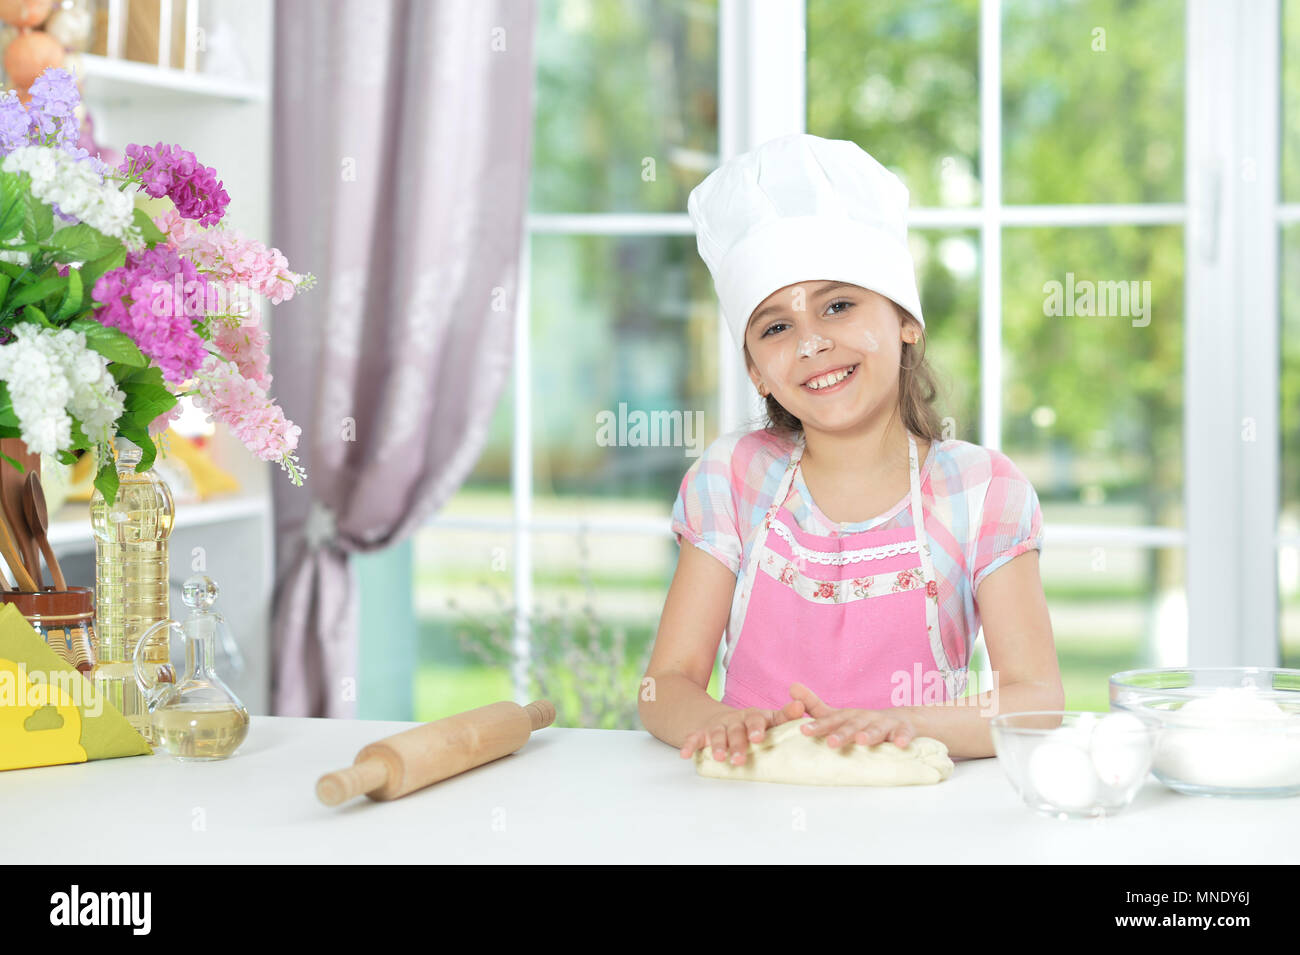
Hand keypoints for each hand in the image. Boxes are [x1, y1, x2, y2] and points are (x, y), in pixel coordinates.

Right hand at [679, 698, 807, 764]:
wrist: (716, 716)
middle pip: (736, 731)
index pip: (756, 720)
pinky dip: (689, 745)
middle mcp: (734, 720)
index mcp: (752, 717)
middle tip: (740, 759)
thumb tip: (802, 707)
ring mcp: (717, 726)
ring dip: (717, 746)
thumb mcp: (767, 718)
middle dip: (737, 744)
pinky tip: (686, 754)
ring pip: (716, 735)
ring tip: (719, 758)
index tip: (759, 738)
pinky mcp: (701, 733)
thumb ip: (784, 716)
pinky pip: (694, 738)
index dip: (757, 728)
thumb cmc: (749, 723)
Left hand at [786, 682, 916, 748]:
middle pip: (852, 726)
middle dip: (842, 734)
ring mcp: (885, 724)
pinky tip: (901, 745)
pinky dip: (903, 738)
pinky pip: (904, 735)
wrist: (904, 721)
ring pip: (877, 730)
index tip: (803, 731)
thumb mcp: (839, 715)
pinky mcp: (904, 731)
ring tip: (861, 741)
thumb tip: (790, 687)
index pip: (830, 722)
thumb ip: (815, 706)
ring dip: (870, 734)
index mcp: (848, 717)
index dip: (817, 726)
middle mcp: (865, 718)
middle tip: (830, 743)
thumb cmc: (863, 722)